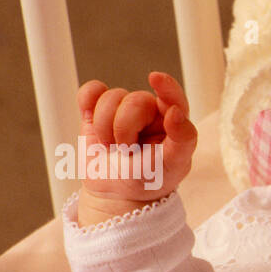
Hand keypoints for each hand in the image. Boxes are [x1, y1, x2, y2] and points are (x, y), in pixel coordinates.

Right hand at [75, 71, 197, 207]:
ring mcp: (122, 109)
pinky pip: (91, 91)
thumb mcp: (173, 165)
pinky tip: (89, 117)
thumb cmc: (149, 179)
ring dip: (105, 128)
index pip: (173, 97)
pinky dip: (87, 100)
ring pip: (110, 97)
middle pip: (134, 100)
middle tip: (127, 150)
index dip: (166, 86)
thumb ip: (183, 139)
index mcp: (172, 121)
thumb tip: (177, 112)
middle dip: (125, 128)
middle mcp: (149, 111)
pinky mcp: (97, 110)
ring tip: (113, 147)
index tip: (155, 78)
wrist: (116, 193)